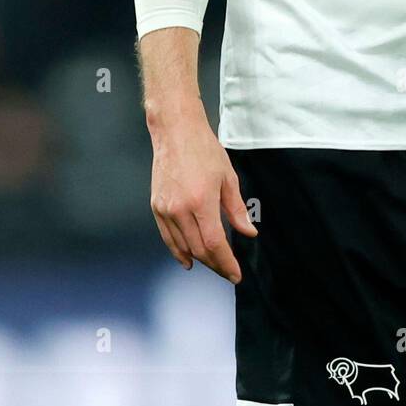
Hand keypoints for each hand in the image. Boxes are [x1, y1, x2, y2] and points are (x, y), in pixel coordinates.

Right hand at [148, 107, 257, 278]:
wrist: (176, 132)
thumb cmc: (204, 150)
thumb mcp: (228, 177)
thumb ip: (237, 209)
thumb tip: (249, 232)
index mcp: (201, 201)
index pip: (214, 244)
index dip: (226, 263)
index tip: (235, 274)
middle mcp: (180, 209)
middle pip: (198, 249)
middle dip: (215, 265)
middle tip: (228, 271)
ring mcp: (165, 209)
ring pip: (182, 246)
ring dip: (199, 260)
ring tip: (214, 266)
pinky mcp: (156, 207)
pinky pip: (168, 237)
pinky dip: (178, 251)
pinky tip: (188, 259)